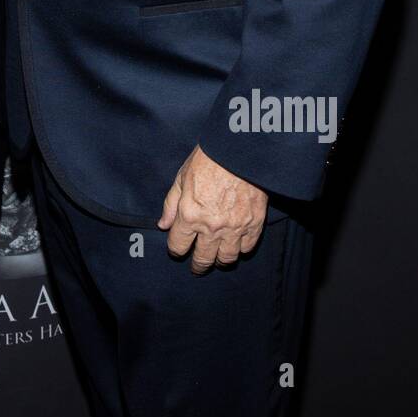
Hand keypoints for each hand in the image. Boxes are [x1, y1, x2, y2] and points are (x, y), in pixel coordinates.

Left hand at [157, 145, 266, 272]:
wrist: (240, 150)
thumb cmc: (209, 159)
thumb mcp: (182, 177)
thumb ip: (171, 204)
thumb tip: (163, 225)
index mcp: (190, 215)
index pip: (178, 246)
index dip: (176, 250)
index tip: (178, 249)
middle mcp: (211, 226)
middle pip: (203, 259)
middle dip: (198, 265)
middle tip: (197, 266)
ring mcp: (234, 227)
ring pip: (226, 258)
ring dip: (220, 260)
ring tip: (217, 258)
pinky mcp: (254, 224)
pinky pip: (247, 247)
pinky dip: (241, 248)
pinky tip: (236, 244)